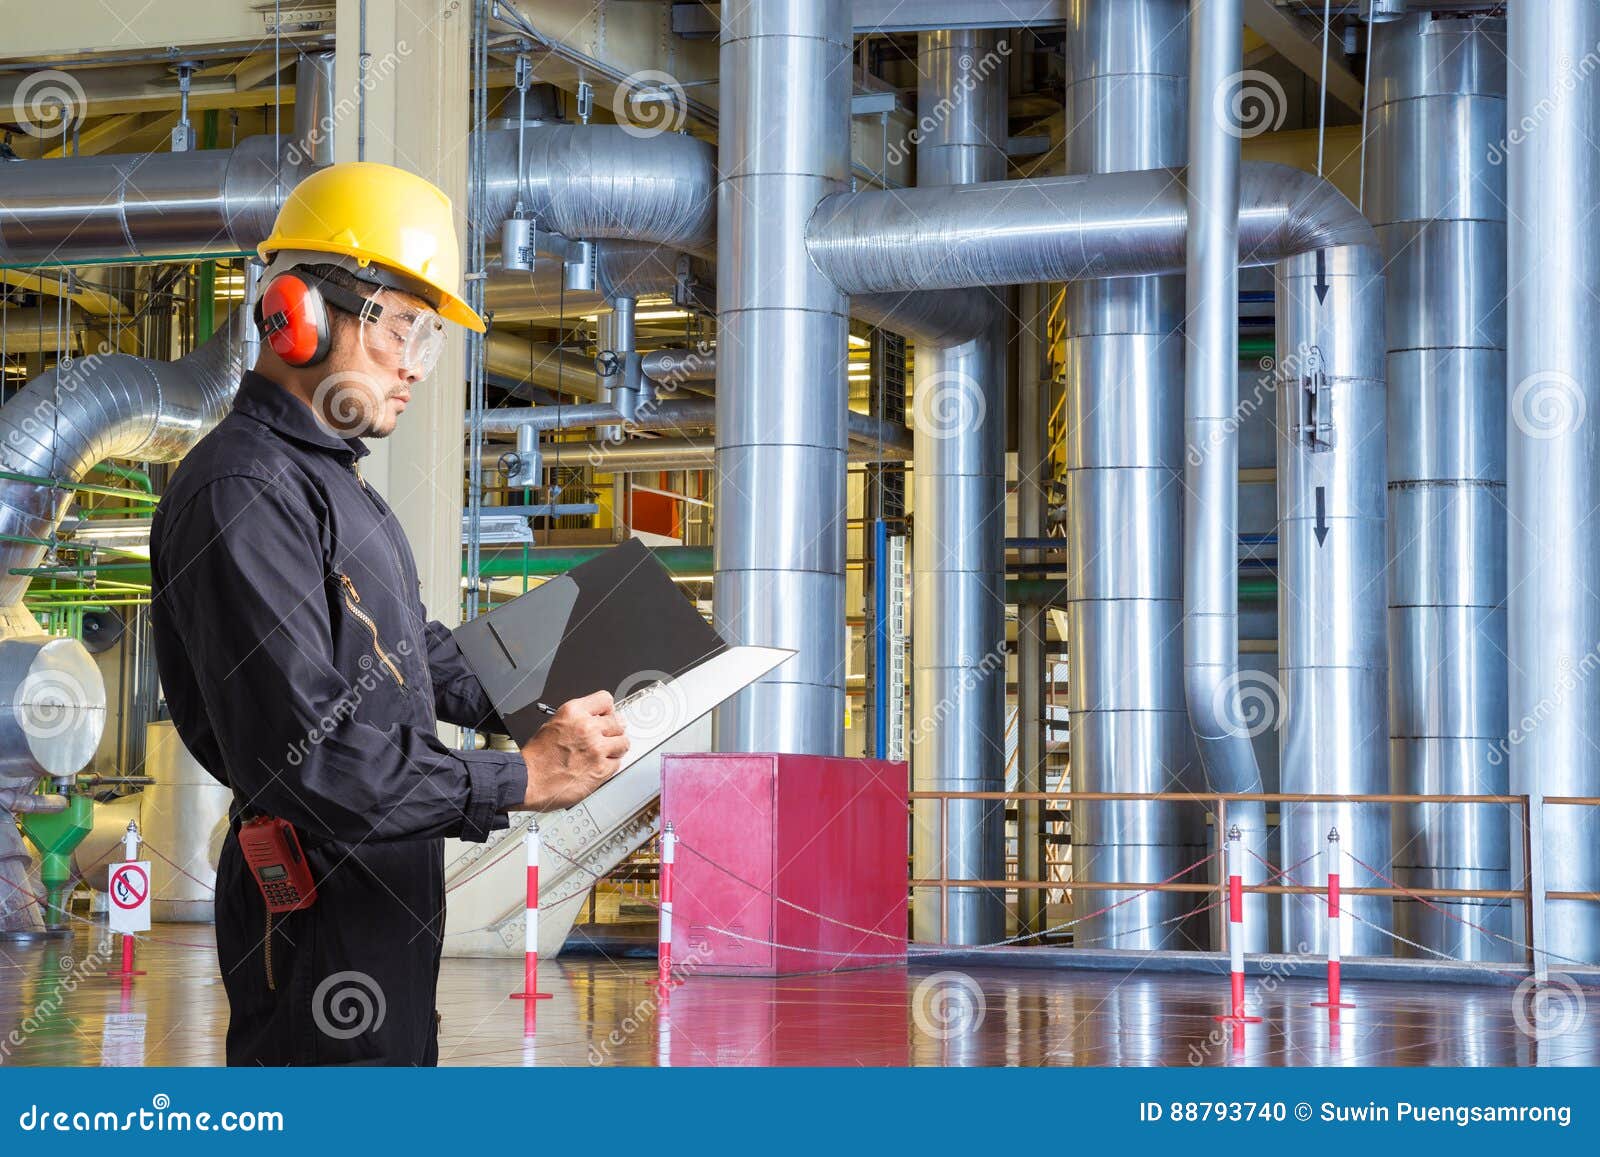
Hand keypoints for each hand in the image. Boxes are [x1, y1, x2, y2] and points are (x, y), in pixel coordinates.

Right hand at [517, 690, 628, 808]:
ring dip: (615, 748)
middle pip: (618, 721)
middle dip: (613, 731)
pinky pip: (618, 763)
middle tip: (605, 738)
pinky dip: (610, 766)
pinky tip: (597, 767)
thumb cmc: (537, 757)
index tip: (606, 716)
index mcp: (574, 712)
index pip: (605, 700)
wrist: (528, 781)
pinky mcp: (601, 769)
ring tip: (602, 754)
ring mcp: (596, 749)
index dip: (607, 710)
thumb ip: (578, 719)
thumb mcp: (554, 724)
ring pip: (623, 742)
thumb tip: (597, 719)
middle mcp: (587, 727)